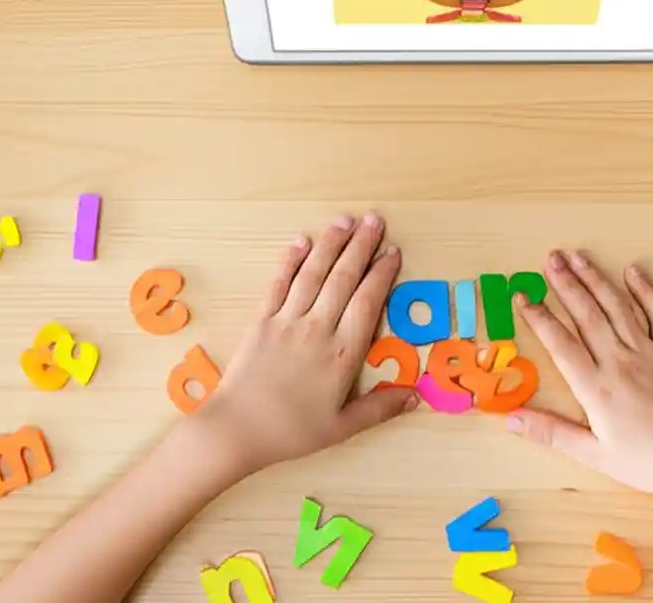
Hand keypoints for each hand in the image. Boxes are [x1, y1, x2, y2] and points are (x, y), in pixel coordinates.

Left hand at [182, 213, 416, 485]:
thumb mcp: (342, 427)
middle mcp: (318, 329)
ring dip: (331, 245)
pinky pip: (278, 284)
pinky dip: (290, 261)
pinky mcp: (261, 321)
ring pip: (313, 274)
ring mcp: (287, 321)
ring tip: (345, 220)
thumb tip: (416, 396)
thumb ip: (380, 408)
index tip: (393, 251)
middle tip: (376, 220)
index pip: (367, 302)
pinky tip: (300, 241)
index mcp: (342, 354)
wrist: (237, 430)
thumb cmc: (292, 432)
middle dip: (361, 247)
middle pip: (343, 279)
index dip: (381, 274)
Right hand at [507, 250, 652, 504]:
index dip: (538, 317)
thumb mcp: (593, 455)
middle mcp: (620, 362)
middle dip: (566, 284)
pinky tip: (634, 272)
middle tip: (550, 258)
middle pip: (587, 315)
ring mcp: (650, 353)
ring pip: (618, 308)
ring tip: (578, 256)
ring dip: (596, 279)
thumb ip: (551, 433)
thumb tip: (509, 419)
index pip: (560, 343)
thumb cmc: (648, 464)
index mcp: (596, 388)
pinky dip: (647, 292)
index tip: (522, 295)